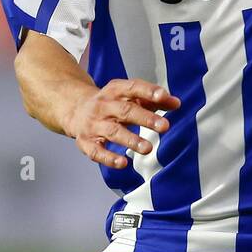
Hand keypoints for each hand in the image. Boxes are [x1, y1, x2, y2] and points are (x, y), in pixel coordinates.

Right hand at [65, 78, 180, 169]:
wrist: (76, 110)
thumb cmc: (111, 103)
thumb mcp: (130, 96)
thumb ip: (153, 99)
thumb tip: (176, 103)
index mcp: (115, 90)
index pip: (133, 88)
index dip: (148, 91)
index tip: (163, 96)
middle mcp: (103, 106)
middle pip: (125, 110)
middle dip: (145, 118)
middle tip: (164, 126)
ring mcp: (93, 124)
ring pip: (112, 132)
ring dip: (131, 140)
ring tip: (148, 148)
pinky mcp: (86, 142)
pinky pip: (96, 151)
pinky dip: (109, 158)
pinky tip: (123, 163)